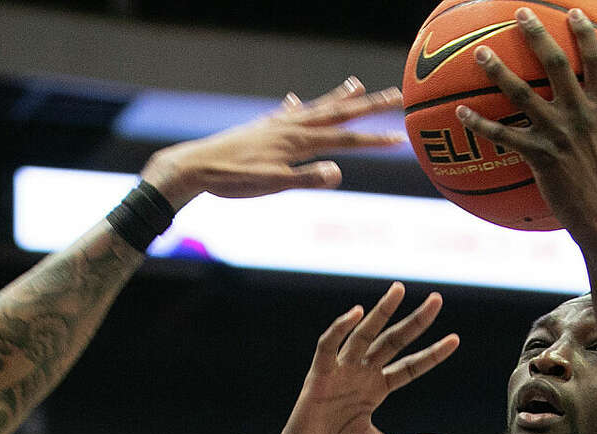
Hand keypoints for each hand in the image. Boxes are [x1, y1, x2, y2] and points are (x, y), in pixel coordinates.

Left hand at [141, 78, 405, 207]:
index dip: (374, 140)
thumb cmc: (233, 180)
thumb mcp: (272, 185)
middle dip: (369, 107)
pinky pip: (285, 114)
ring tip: (356, 84)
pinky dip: (294, 107)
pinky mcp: (260, 128)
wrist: (194, 167)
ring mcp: (275, 125)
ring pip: (314, 109)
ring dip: (337, 99)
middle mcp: (291, 126)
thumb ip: (306, 178)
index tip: (402, 138)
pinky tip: (292, 101)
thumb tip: (338, 172)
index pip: (345, 140)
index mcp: (298, 142)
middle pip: (338, 115)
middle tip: (397, 95)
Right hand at [267, 282, 460, 433]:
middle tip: (437, 299)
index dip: (431, 354)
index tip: (455, 339)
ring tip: (398, 290)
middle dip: (414, 321)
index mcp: (375, 391)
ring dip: (380, 313)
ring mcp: (339, 374)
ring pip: (363, 336)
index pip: (409, 367)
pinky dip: (340, 329)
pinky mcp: (317, 377)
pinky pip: (328, 346)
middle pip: (392, 342)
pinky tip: (356, 313)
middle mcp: (360, 377)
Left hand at [460, 7, 596, 244]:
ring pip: (522, 95)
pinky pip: (503, 136)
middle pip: (556, 65)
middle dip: (537, 36)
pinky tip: (459, 112)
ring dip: (498, 72)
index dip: (585, 34)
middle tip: (520, 13)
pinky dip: (480, 124)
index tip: (573, 13)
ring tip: (479, 53)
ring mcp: (557, 135)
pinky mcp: (538, 157)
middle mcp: (580, 116)